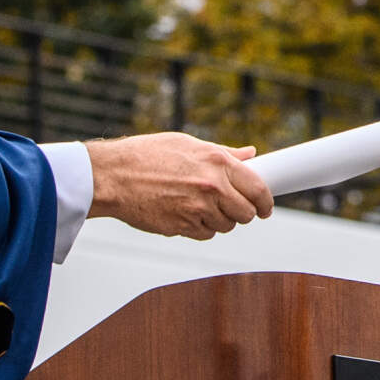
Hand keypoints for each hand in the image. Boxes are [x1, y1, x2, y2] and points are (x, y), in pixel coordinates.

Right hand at [85, 133, 273, 239]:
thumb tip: (250, 154)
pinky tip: (185, 213)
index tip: (265, 208)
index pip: (258, 189)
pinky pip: (204, 234)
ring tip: (199, 205)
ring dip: (219, 220)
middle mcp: (212, 187)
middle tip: (232, 207)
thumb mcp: (187, 144)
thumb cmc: (146, 155)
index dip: (266, 202)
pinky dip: (200, 228)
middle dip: (242, 213)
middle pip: (246, 213)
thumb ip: (223, 153)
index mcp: (217, 162)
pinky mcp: (182, 227)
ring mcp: (197, 209)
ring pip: (225, 226)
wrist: (113, 176)